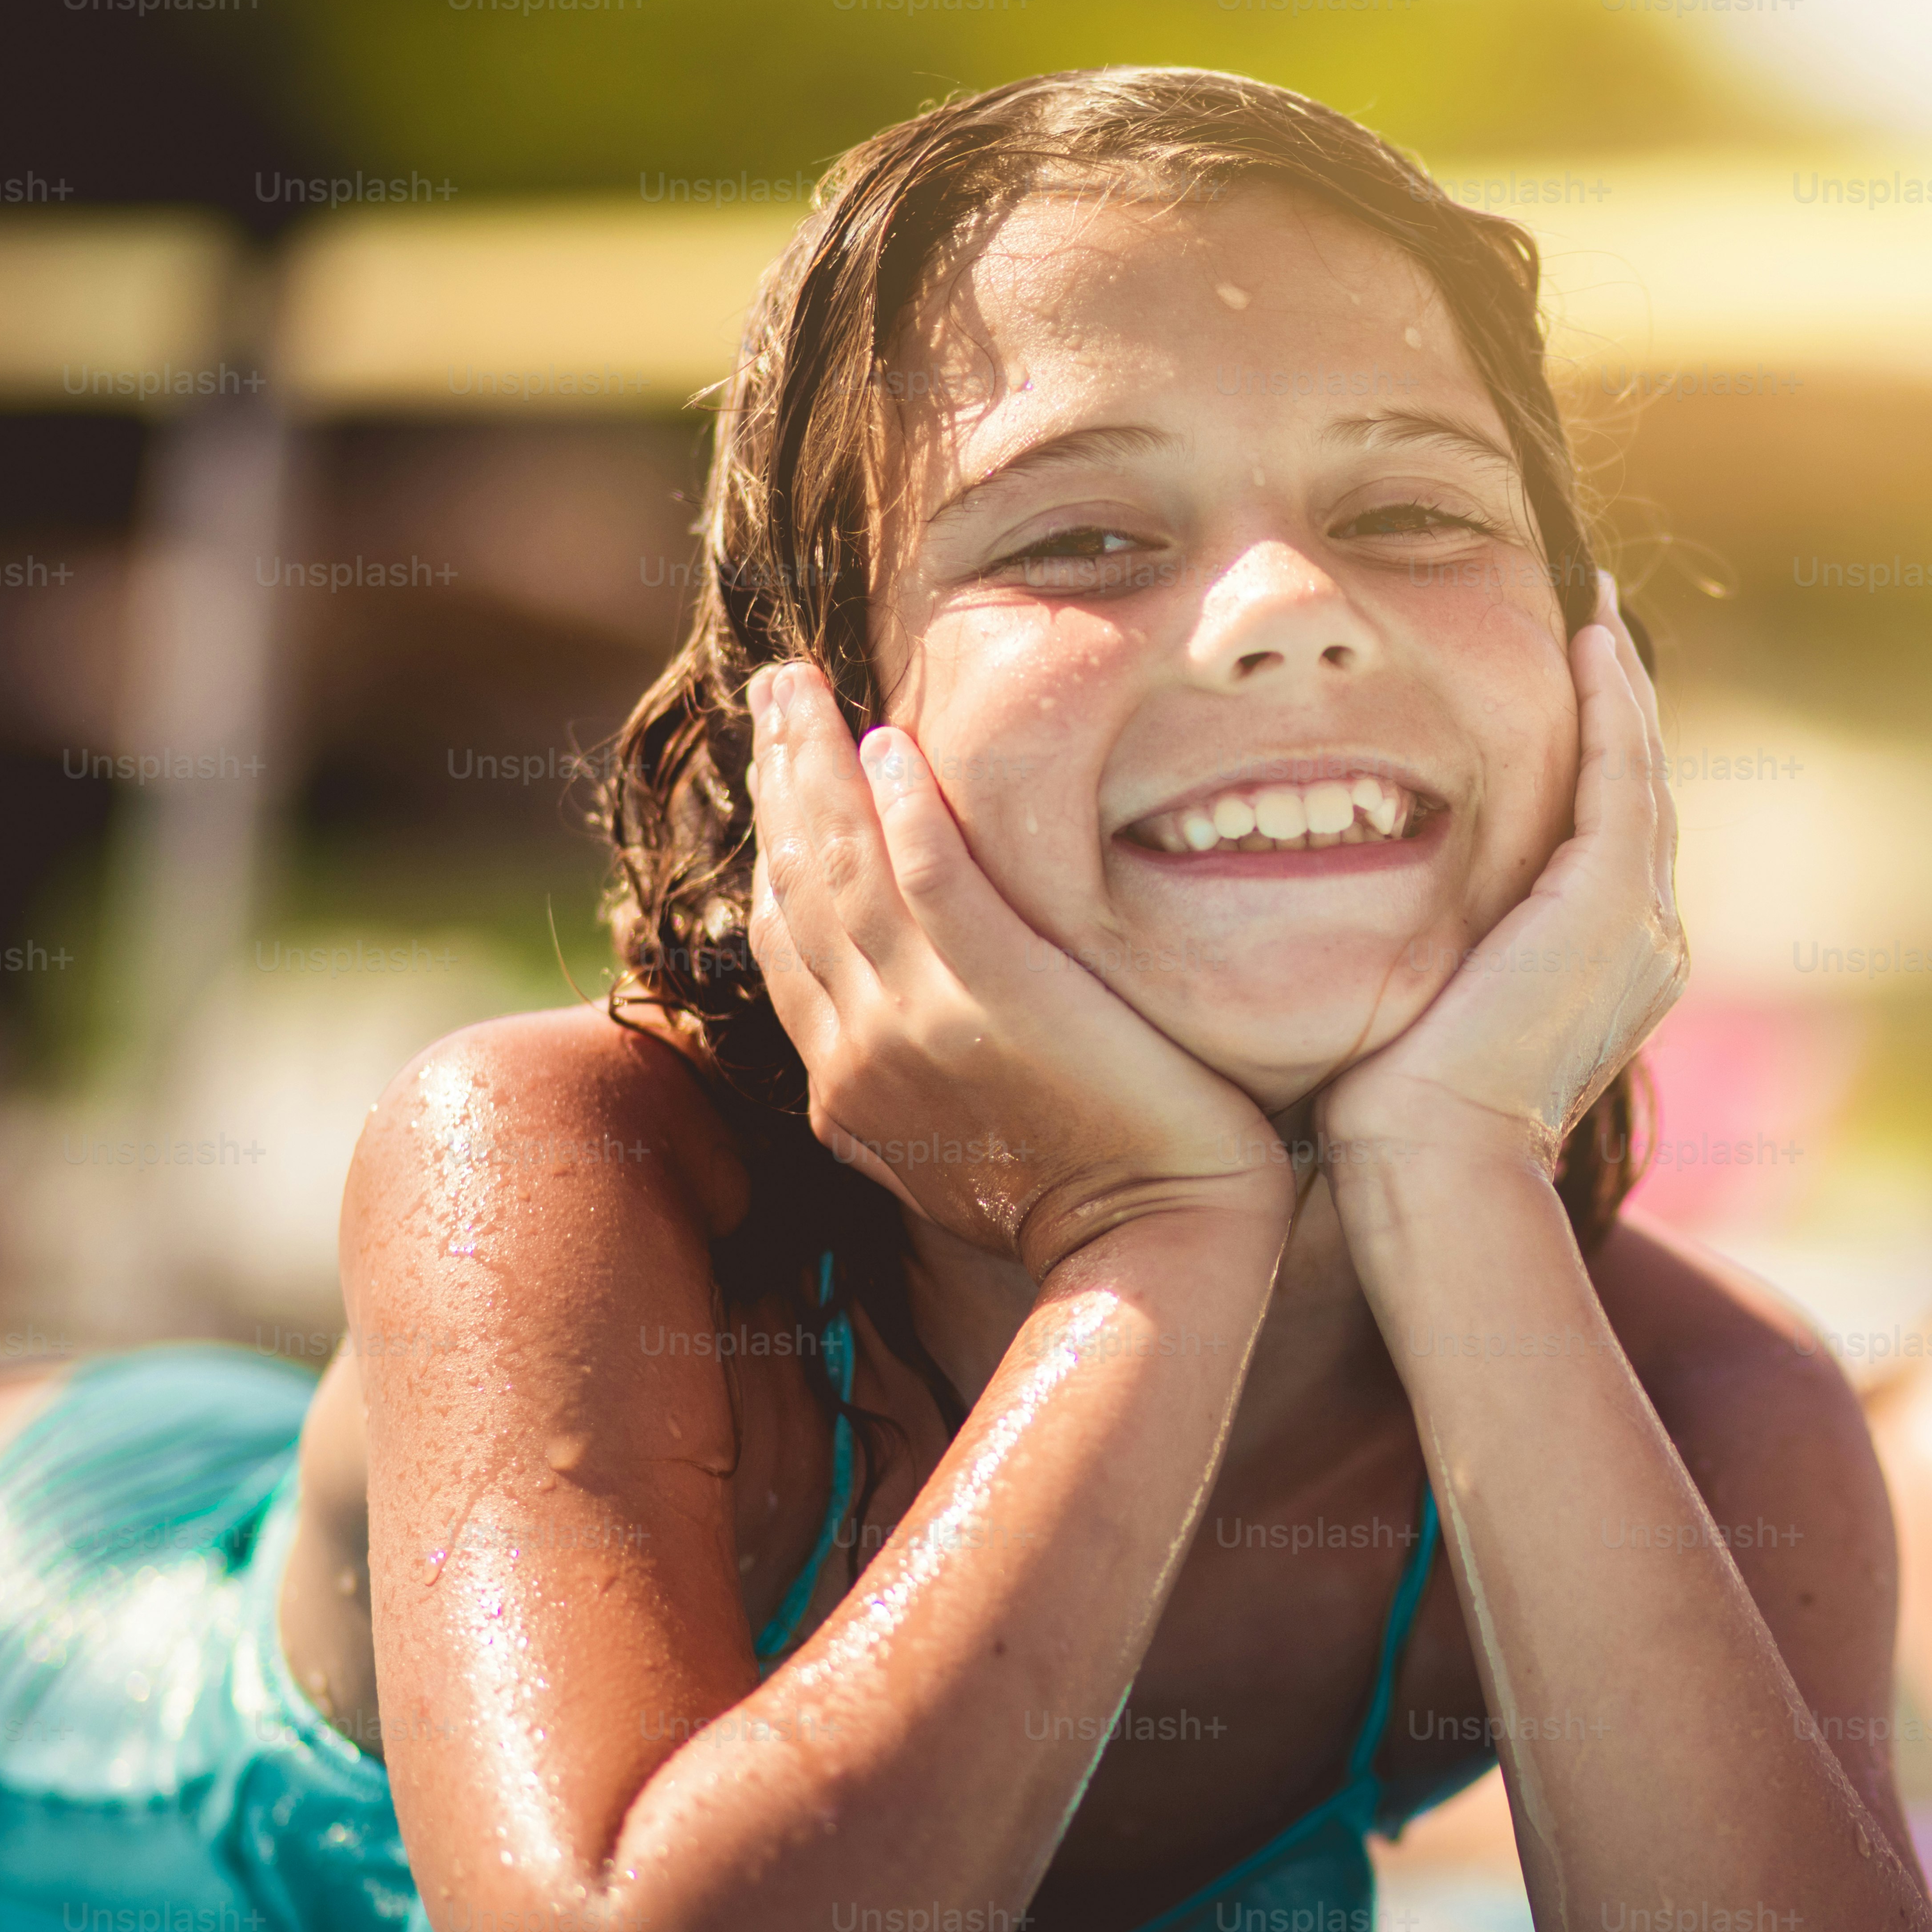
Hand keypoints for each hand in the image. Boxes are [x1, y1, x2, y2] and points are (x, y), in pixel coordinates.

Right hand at [747, 662, 1289, 1275]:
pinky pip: (934, 882)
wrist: (1155, 1242)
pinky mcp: (1000, 996)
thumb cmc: (1086, 1197)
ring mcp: (923, 1022)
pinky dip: (903, 812)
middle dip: (779, 778)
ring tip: (806, 688)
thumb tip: (862, 1053)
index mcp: (849, 1086)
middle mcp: (863, 1050)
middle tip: (776, 689)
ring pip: (844, 869)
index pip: (786, 942)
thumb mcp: (955, 1150)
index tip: (783, 768)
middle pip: (798, 888)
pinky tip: (889, 746)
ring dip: (818, 766)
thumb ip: (904, 1087)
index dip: (777, 846)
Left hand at [1313, 575, 1687, 1180]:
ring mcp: (1640, 919)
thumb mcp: (1432, 1011)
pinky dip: (1610, 700)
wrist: (1435, 1162)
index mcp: (1611, 973)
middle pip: (1636, 796)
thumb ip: (1442, 957)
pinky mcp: (1613, 895)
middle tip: (1589, 624)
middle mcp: (1647, 943)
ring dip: (1617, 687)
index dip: (1594, 760)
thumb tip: (1390, 932)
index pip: (1608, 839)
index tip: (1564, 690)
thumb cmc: (1403, 1116)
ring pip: (1637, 772)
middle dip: (1617, 710)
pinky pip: (1621, 768)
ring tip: (1591, 614)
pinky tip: (1588, 640)